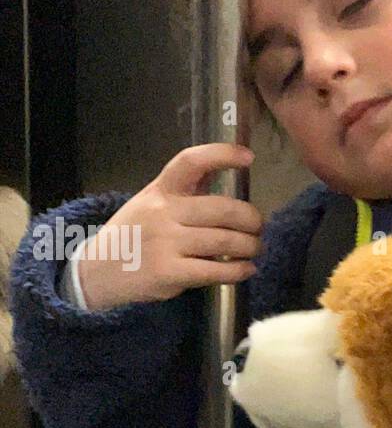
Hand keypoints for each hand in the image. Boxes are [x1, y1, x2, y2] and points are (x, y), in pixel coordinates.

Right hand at [78, 143, 262, 309]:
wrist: (97, 271)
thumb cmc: (134, 234)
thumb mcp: (151, 203)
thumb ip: (185, 192)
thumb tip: (228, 176)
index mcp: (160, 191)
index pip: (190, 162)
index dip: (221, 155)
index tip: (248, 157)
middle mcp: (162, 212)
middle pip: (222, 208)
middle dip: (251, 218)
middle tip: (258, 227)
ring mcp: (165, 243)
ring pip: (224, 241)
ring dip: (249, 246)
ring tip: (255, 248)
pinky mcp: (168, 273)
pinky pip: (214, 271)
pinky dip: (238, 270)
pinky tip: (246, 269)